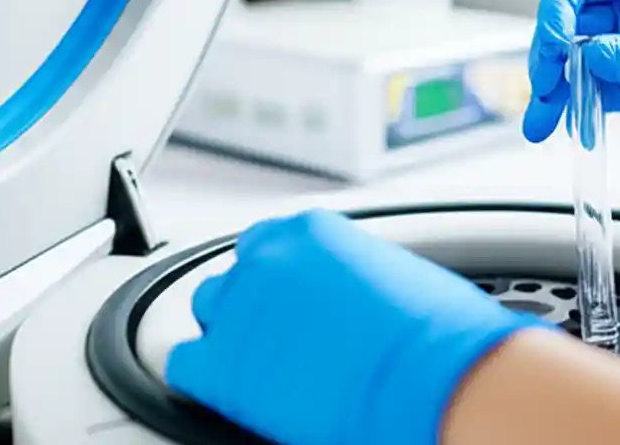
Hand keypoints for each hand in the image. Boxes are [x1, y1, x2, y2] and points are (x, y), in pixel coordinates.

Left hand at [166, 210, 543, 444]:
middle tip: (285, 335)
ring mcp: (240, 309)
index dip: (284, 277)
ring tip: (263, 363)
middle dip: (256, 302)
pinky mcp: (223, 364)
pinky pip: (184, 365)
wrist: (428, 376)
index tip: (297, 299)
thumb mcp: (398, 278)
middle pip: (236, 274)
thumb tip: (357, 299)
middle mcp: (268, 258)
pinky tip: (233, 389)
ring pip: (209, 311)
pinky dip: (204, 375)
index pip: (272, 243)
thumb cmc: (435, 329)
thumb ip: (357, 277)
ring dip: (231, 332)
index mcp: (311, 232)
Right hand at [523, 0, 619, 150]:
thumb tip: (593, 58)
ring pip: (576, 66)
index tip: (557, 47)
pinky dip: (578, 111)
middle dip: (548, 56)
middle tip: (544, 87)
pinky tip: (567, 128)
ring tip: (539, 124)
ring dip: (554, 92)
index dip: (558, 11)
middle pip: (569, 25)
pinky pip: (597, 96)